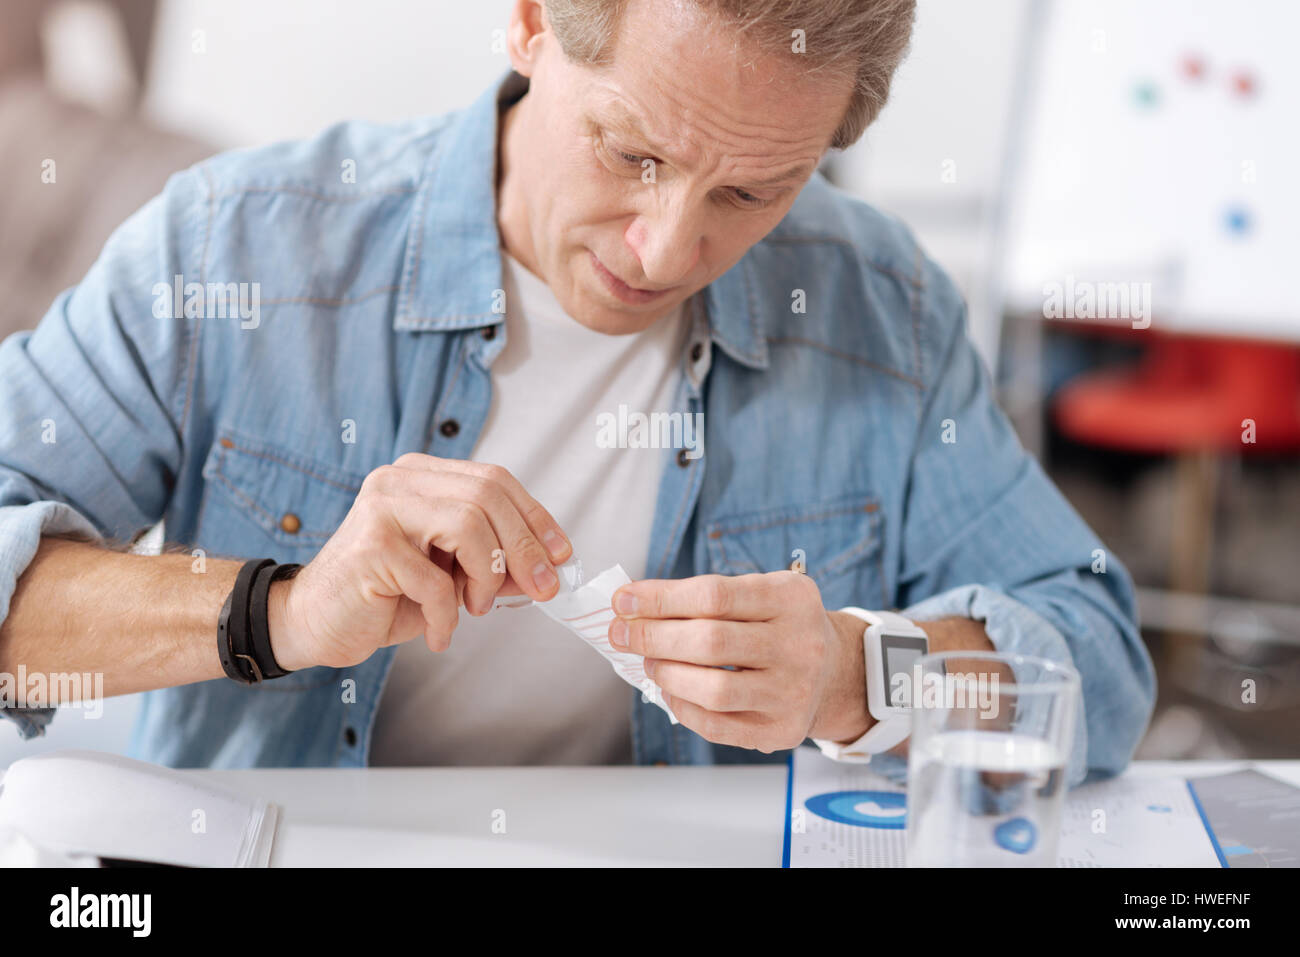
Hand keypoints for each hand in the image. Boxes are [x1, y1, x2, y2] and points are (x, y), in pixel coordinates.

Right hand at [268, 454, 571, 670]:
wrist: (312, 622)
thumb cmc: (385, 595)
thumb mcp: (450, 573)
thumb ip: (494, 561)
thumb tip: (548, 568)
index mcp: (422, 476)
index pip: (496, 480)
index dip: (535, 518)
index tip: (560, 555)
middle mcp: (400, 480)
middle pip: (488, 497)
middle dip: (524, 549)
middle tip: (538, 589)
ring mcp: (382, 508)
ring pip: (469, 526)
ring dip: (486, 578)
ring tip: (473, 608)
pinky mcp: (371, 546)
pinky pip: (436, 580)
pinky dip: (448, 615)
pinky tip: (439, 632)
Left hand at [608, 571, 872, 752]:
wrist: (834, 671)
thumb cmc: (778, 625)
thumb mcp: (757, 593)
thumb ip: (704, 595)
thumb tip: (632, 603)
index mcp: (790, 599)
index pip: (714, 595)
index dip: (661, 598)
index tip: (624, 599)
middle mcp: (799, 645)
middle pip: (710, 641)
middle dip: (653, 636)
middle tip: (622, 632)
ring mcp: (793, 692)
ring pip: (713, 689)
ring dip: (667, 673)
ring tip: (650, 662)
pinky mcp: (781, 730)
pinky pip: (717, 725)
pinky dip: (683, 707)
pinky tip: (671, 690)